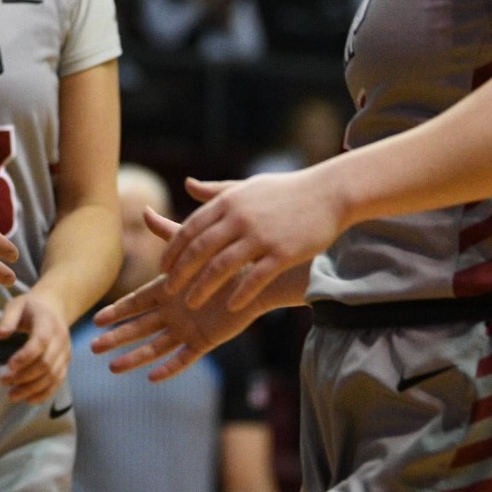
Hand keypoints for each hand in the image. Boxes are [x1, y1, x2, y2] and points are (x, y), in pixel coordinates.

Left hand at [0, 289, 70, 403]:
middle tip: (3, 381)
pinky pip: (58, 382)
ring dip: (32, 388)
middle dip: (24, 376)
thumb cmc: (31, 307)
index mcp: (48, 323)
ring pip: (52, 376)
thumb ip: (8, 318)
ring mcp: (65, 353)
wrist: (54, 307)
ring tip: (12, 395)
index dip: (26, 356)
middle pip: (46, 363)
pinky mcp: (65, 363)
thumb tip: (0, 335)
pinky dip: (45, 393)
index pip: (41, 342)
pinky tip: (29, 400)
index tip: (8, 365)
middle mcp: (60, 340)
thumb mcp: (16, 304)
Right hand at [91, 210, 260, 379]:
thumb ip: (166, 232)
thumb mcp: (192, 244)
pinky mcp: (206, 341)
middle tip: (92, 347)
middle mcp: (173, 311)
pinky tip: (153, 376)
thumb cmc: (225, 258)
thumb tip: (144, 209)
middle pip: (138, 328)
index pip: (135, 303)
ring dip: (134, 356)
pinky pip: (185, 358)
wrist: (257, 276)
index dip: (116, 312)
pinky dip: (169, 368)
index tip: (96, 319)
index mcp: (167, 290)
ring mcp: (188, 327)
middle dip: (115, 337)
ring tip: (113, 368)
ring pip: (155, 346)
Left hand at [162, 174, 344, 311]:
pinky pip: (256, 278)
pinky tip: (231, 307)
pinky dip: (241, 293)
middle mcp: (239, 218)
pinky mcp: (283, 252)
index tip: (162, 268)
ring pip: (222, 266)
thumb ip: (215, 190)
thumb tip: (188, 184)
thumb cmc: (285, 190)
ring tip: (191, 303)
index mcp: (227, 202)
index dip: (173, 251)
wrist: (328, 193)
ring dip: (203, 287)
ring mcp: (261, 236)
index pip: (190, 229)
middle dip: (180, 272)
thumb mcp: (246, 186)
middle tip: (168, 290)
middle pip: (199, 249)